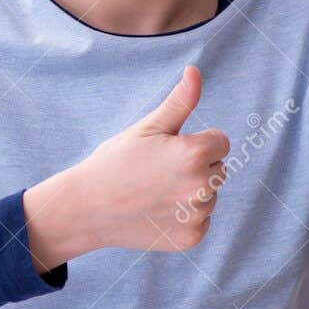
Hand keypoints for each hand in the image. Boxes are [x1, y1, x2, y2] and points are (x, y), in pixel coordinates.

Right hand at [22, 65, 230, 271]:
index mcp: (194, 154)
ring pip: (210, 195)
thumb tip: (195, 70)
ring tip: (155, 192)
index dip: (194, 142)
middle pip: (218, 169)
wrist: (88, 208)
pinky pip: (202, 219)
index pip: (220, 142)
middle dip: (195, 167)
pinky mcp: (192, 238)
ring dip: (190, 193)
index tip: (168, 151)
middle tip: (158, 173)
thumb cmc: (117, 161)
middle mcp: (202, 187)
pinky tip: (158, 212)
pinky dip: (184, 217)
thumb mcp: (148, 127)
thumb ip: (180, 100)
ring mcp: (197, 216)